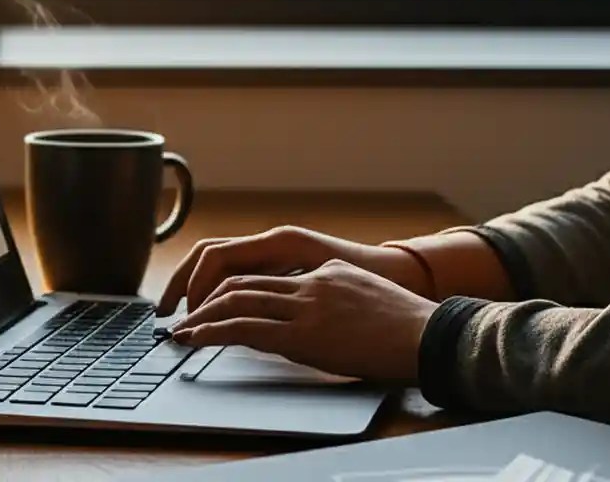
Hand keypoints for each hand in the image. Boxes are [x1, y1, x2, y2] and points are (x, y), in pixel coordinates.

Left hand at [170, 259, 438, 381]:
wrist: (428, 336)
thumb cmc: (405, 325)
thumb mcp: (362, 298)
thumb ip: (331, 298)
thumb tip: (309, 319)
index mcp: (323, 272)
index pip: (264, 274)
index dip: (229, 287)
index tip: (211, 301)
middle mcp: (310, 282)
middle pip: (241, 280)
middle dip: (204, 297)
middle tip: (182, 313)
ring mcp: (307, 306)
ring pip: (237, 300)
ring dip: (202, 315)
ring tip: (181, 329)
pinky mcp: (305, 334)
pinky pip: (246, 329)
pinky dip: (213, 332)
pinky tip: (195, 338)